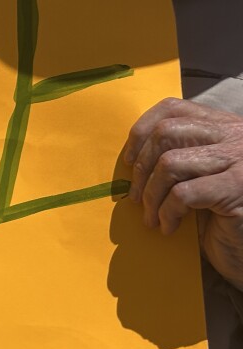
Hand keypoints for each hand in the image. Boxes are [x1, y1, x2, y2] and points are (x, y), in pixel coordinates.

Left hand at [123, 97, 242, 289]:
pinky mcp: (236, 188)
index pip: (174, 108)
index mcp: (224, 126)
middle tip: (136, 198)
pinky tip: (169, 227)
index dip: (141, 131)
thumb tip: (130, 158)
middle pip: (166, 132)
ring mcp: (239, 160)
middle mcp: (235, 135)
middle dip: (141, 168)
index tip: (129, 160)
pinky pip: (182, 194)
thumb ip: (180, 155)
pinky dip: (167, 212)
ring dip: (151, 196)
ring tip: (152, 218)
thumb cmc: (222, 214)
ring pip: (169, 164)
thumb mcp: (200, 175)